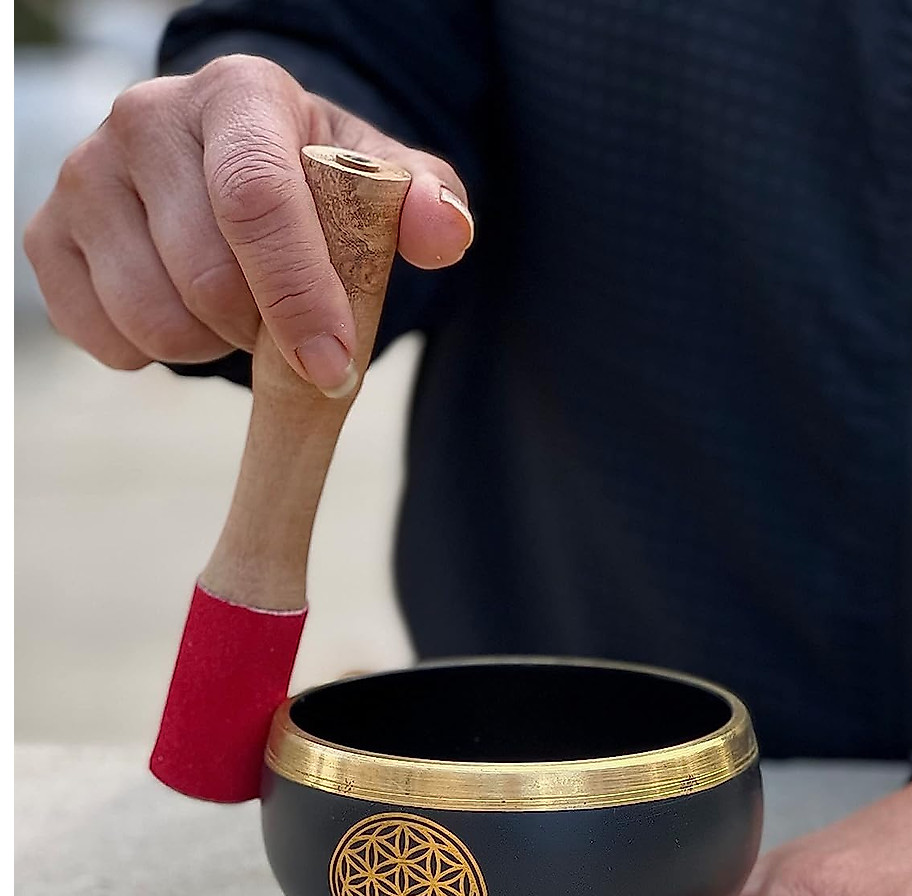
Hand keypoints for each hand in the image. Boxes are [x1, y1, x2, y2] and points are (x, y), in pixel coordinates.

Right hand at [23, 54, 473, 395]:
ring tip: (237, 312)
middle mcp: (146, 118)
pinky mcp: (47, 234)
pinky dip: (156, 356)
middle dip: (264, 332)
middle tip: (288, 324)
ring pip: (153, 320)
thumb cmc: (314, 182)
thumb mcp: (378, 182)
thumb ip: (424, 202)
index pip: (256, 201)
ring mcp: (84, 175)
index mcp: (239, 95)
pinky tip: (184, 313)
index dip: (297, 296)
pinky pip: (104, 339)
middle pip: (206, 277)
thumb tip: (445, 233)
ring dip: (213, 346)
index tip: (332, 366)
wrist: (228, 167)